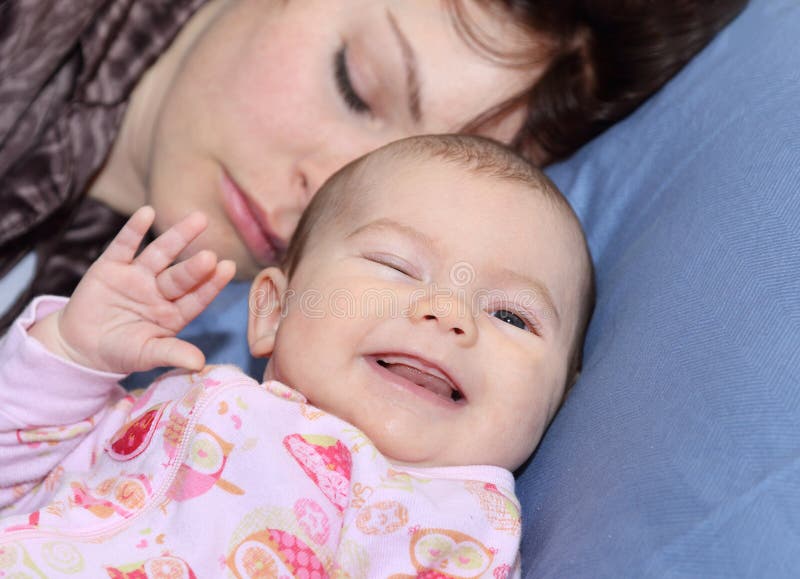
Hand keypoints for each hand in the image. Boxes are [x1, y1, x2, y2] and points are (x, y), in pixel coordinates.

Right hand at [29, 207, 235, 372]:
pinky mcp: (111, 267)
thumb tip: (200, 364)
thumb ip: (171, 354)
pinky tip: (147, 213)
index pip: (196, 297)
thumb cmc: (120, 351)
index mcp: (174, 313)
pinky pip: (124, 245)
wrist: (80, 346)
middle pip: (181, 276)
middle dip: (194, 266)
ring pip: (160, 254)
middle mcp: (160, 291)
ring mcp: (137, 277)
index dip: (211, 284)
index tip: (228, 268)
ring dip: (177, 236)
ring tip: (198, 219)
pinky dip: (134, 230)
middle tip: (210, 255)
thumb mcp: (146, 355)